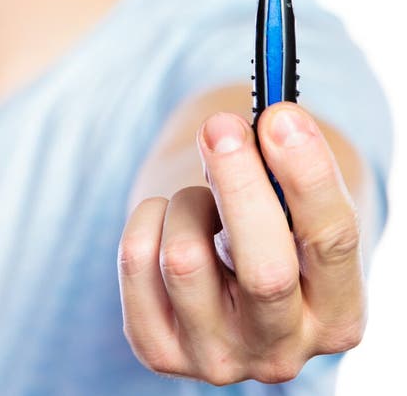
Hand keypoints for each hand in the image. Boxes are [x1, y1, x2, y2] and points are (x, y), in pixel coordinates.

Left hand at [117, 102, 364, 384]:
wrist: (222, 276)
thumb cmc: (269, 227)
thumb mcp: (291, 206)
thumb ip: (282, 174)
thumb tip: (255, 128)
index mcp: (337, 313)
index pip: (331, 242)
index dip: (306, 175)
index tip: (280, 116)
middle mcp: (282, 351)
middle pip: (264, 271)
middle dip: (239, 185)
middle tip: (222, 127)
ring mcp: (217, 358)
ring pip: (185, 258)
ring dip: (189, 202)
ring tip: (202, 201)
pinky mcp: (159, 349)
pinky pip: (136, 262)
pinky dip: (148, 219)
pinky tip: (170, 225)